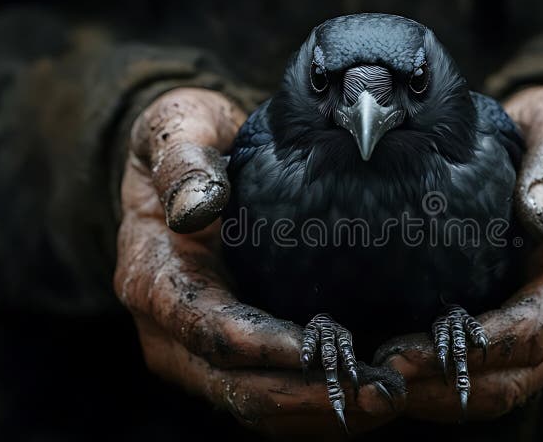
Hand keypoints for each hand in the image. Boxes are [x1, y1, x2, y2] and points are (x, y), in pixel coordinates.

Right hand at [114, 87, 393, 437]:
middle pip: (237, 386)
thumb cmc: (188, 142)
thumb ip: (183, 162)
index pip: (208, 329)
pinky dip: (321, 403)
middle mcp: (171, 331)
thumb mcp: (177, 130)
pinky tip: (373, 392)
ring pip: (259, 406)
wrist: (185, 167)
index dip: (263, 347)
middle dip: (308, 396)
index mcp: (154, 280)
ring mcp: (201, 351)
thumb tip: (195, 208)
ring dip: (323, 411)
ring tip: (388, 398)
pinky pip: (275, 397)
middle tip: (381, 392)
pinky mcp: (233, 356)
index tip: (322, 349)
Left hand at [375, 86, 542, 420]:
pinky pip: (488, 372)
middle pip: (515, 377)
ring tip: (375, 384)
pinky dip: (443, 380)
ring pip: (501, 388)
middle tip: (377, 377)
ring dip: (439, 394)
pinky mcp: (527, 332)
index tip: (413, 352)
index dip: (477, 349)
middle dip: (446, 384)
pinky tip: (395, 369)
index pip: (539, 331)